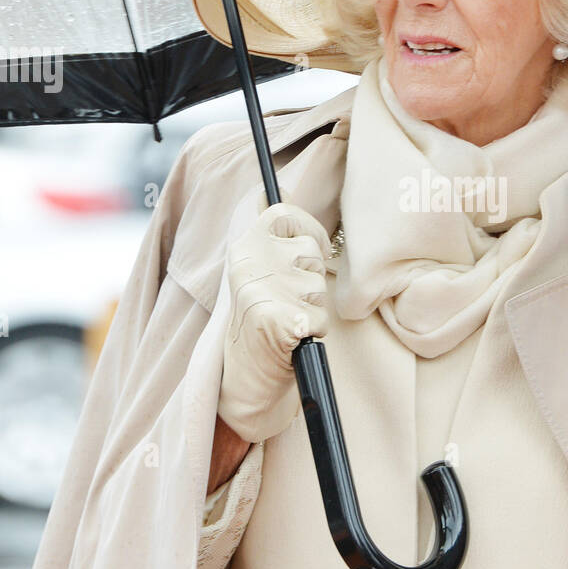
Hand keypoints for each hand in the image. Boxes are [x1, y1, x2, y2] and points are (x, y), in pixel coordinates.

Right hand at [217, 202, 331, 443]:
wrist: (243, 377)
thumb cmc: (257, 321)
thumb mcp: (255, 272)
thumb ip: (273, 241)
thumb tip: (285, 191)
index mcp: (243, 250)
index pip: (282, 214)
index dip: (307, 226)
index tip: (316, 245)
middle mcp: (251, 265)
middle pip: (312, 252)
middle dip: (312, 278)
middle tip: (290, 300)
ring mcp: (266, 292)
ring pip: (319, 286)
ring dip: (314, 306)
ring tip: (288, 319)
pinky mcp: (283, 320)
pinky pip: (321, 317)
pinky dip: (314, 331)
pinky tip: (293, 338)